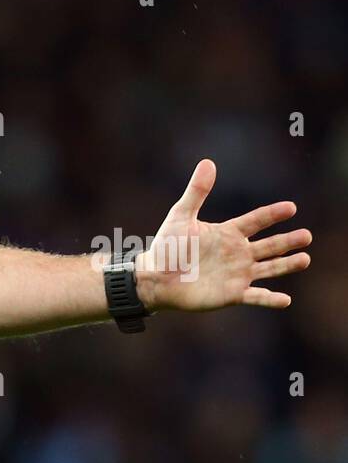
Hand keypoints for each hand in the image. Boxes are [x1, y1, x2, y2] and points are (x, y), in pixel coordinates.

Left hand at [137, 159, 310, 311]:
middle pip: (270, 245)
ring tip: (305, 259)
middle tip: (306, 235)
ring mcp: (237, 274)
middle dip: (288, 241)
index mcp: (228, 234)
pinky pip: (256, 297)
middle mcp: (238, 253)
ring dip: (287, 264)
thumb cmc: (166, 248)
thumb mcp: (181, 216)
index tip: (290, 207)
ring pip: (270, 268)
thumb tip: (207, 162)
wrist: (155, 279)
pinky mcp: (232, 294)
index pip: (256, 221)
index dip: (272, 214)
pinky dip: (270, 299)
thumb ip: (197, 192)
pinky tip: (285, 300)